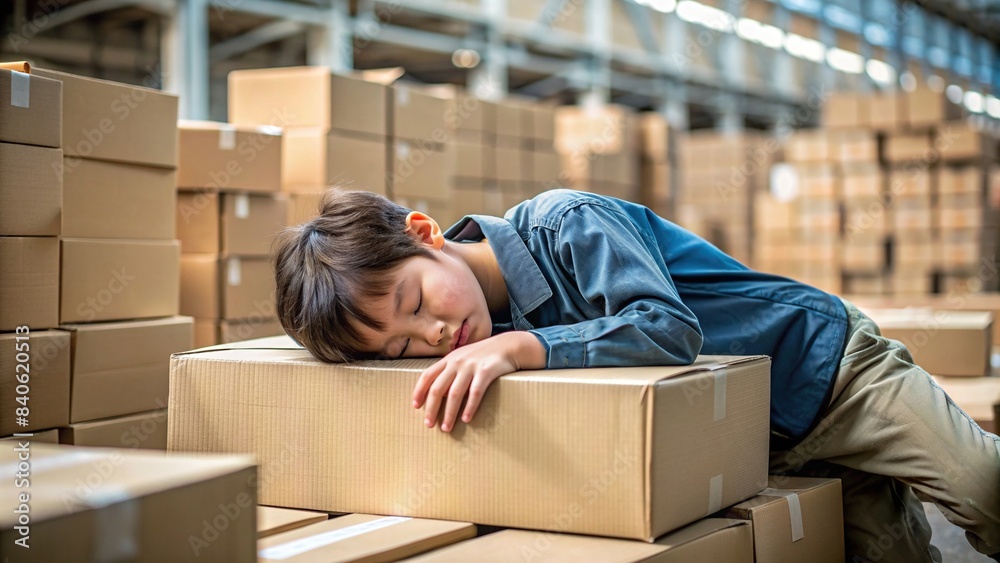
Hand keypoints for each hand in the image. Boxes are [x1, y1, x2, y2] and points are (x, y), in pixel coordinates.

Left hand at [412, 331, 544, 431]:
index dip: (419, 391)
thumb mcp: (463, 358)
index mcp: (449, 359)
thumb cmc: (484, 356)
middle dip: (431, 408)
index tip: (415, 407)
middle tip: (429, 424)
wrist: (508, 346)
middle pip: (437, 388)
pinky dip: (469, 407)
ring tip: (446, 428)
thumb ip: (450, 370)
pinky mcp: (486, 372)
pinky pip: (475, 393)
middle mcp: (457, 362)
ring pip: (454, 394)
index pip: (427, 375)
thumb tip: (437, 392)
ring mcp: (471, 366)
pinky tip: (466, 419)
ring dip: (449, 413)